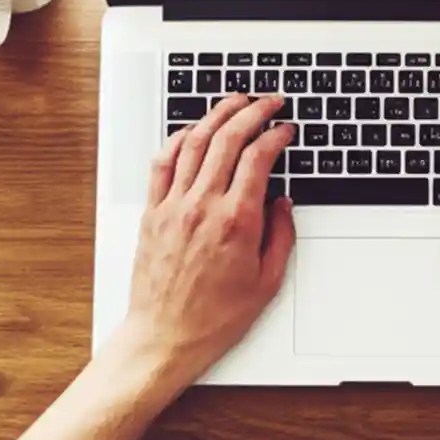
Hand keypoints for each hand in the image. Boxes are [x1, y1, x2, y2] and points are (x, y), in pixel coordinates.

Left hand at [120, 94, 296, 384]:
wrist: (165, 337)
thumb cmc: (214, 317)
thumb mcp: (268, 282)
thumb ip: (281, 236)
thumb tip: (283, 203)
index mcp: (236, 222)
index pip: (259, 158)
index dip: (277, 135)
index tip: (287, 129)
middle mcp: (203, 206)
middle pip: (228, 138)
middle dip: (253, 111)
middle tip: (268, 102)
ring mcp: (174, 206)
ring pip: (193, 141)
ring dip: (217, 114)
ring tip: (235, 102)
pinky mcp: (153, 212)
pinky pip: (163, 162)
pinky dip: (179, 138)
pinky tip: (192, 129)